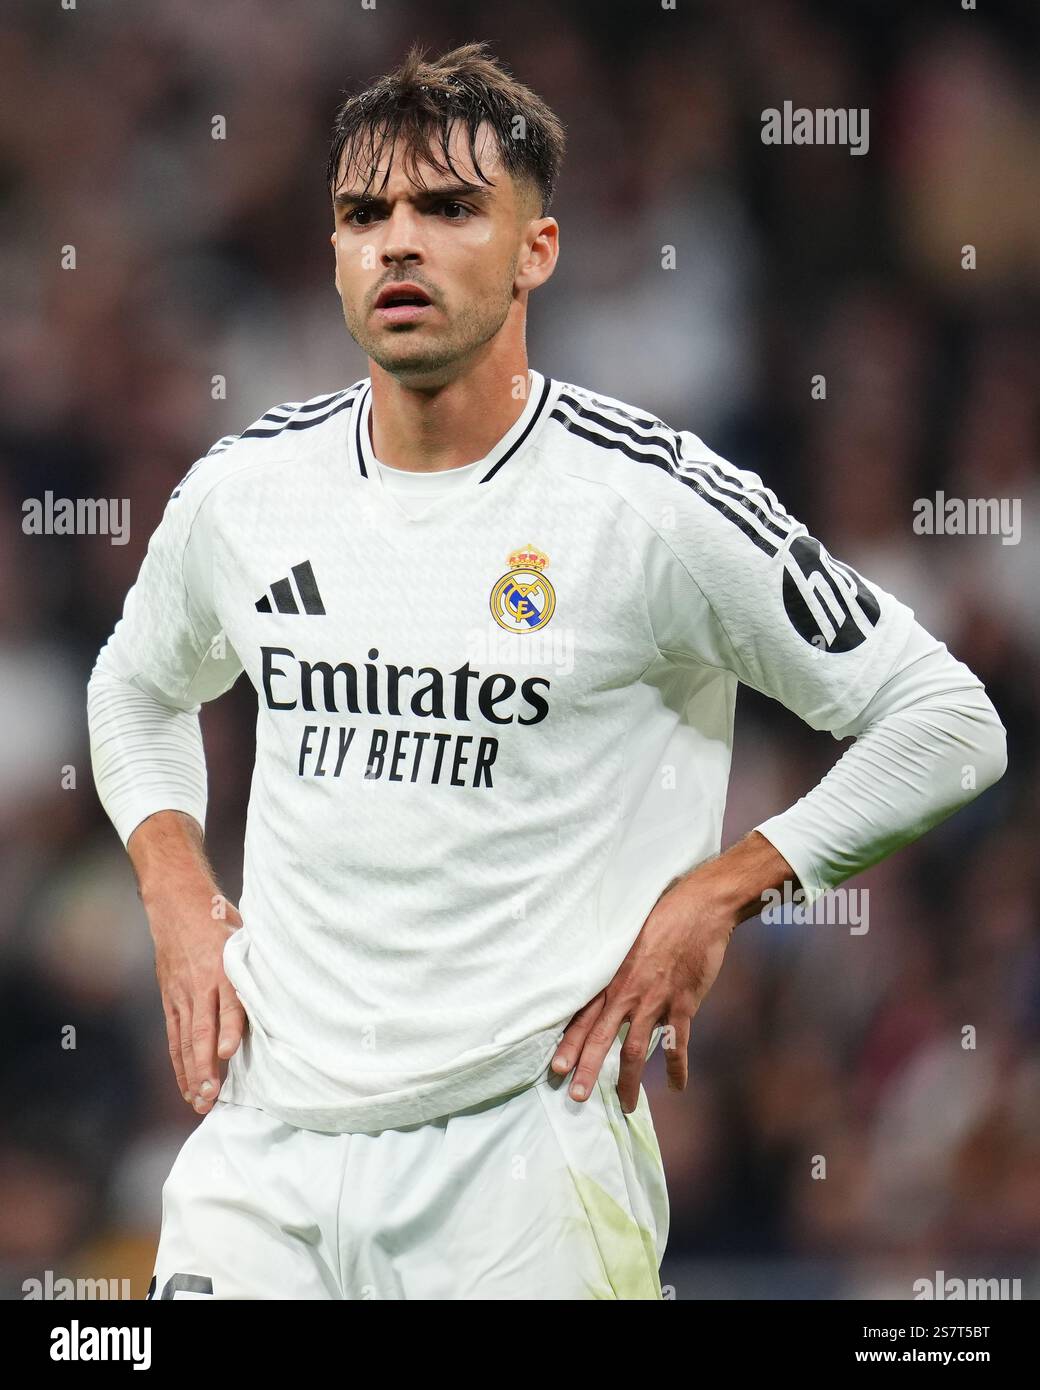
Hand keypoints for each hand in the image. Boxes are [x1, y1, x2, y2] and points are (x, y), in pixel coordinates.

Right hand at [149, 890, 247, 1115]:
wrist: (176, 905)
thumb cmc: (220, 921)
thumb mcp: (245, 933)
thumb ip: (259, 962)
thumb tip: (293, 984)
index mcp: (224, 967)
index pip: (228, 1002)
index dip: (229, 1028)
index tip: (229, 1052)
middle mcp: (201, 984)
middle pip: (202, 1030)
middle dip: (205, 1066)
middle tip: (211, 1097)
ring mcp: (182, 994)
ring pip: (186, 1040)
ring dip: (192, 1073)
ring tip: (199, 1102)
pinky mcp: (170, 999)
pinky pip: (174, 1036)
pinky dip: (179, 1063)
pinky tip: (186, 1086)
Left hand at [550, 874, 736, 1112]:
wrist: (699, 909)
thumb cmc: (662, 920)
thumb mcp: (627, 941)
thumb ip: (615, 968)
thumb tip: (603, 987)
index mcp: (612, 977)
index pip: (584, 1017)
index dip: (570, 1044)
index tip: (556, 1069)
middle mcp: (629, 992)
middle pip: (602, 1038)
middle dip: (588, 1070)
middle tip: (576, 1098)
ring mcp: (656, 1000)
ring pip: (636, 1049)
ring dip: (630, 1081)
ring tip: (626, 1106)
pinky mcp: (683, 1004)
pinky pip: (678, 1045)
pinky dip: (678, 1068)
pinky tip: (677, 1087)